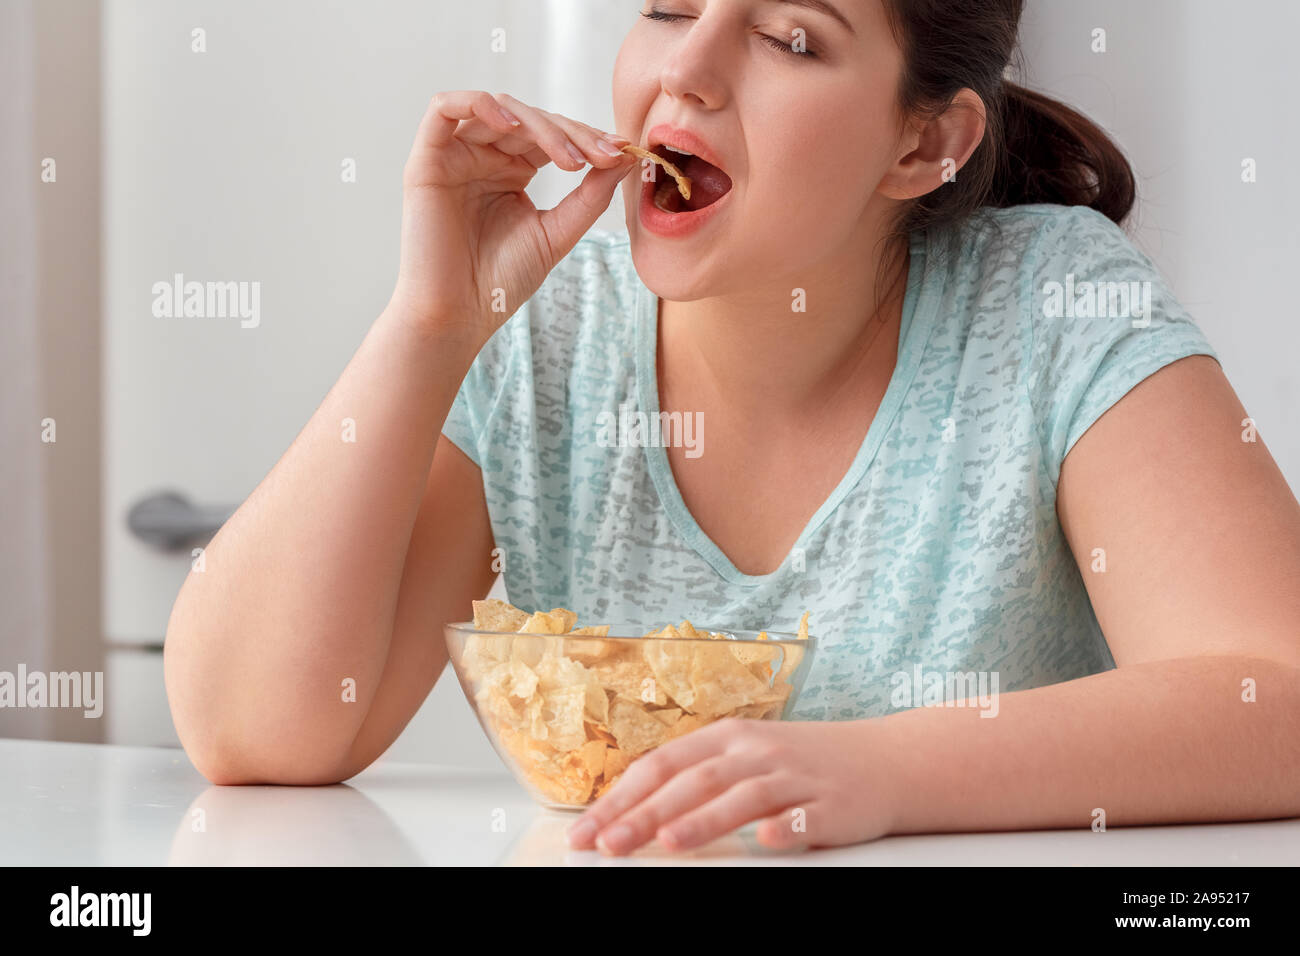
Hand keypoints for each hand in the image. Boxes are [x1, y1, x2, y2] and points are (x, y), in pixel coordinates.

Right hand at [389, 91, 637, 349]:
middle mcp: (483, 157)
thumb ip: (589, 195)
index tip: (621, 154)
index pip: (552, 134)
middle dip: (571, 133)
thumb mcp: (557, 233)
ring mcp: (454, 156)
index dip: (586, 137)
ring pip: (498, 109)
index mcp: (512, 171)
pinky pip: (442, 109)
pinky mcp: (426, 161)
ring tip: (569, 159)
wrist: (458, 316)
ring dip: (539, 125)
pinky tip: (513, 126)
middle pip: (530, 118)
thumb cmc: (502, 282)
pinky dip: (478, 104)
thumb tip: (626, 156)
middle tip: (602, 157)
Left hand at [565, 717, 896, 854]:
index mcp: (727, 738)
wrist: (884, 760)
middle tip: (609, 845)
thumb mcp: (744, 756)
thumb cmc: (800, 764)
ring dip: (704, 820)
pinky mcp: (831, 805)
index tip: (586, 830)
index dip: (621, 797)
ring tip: (669, 842)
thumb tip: (627, 810)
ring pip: (743, 796)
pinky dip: (785, 827)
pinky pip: (805, 817)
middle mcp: (756, 752)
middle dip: (646, 814)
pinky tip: (766, 841)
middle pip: (693, 781)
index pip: (662, 765)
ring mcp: (794, 777)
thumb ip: (694, 779)